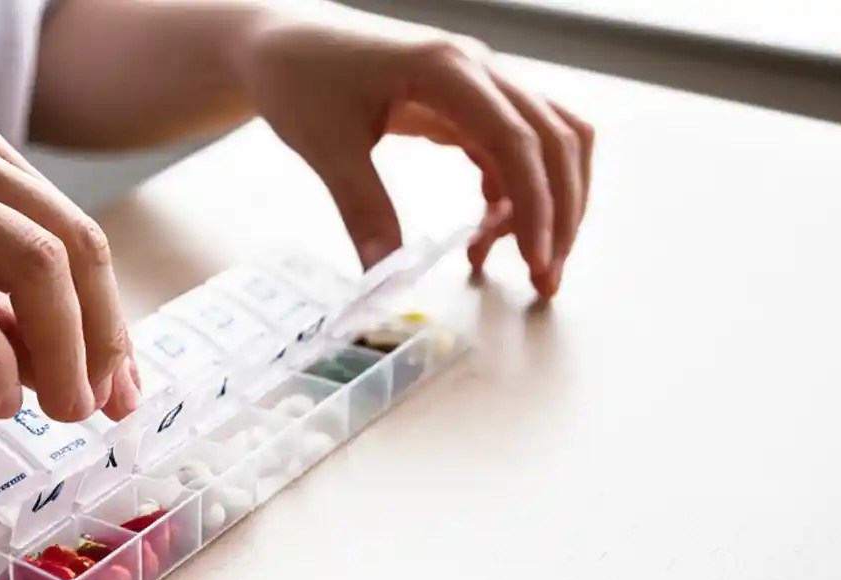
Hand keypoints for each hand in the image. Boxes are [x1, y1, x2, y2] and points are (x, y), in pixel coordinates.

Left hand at [237, 11, 593, 296]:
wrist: (281, 40)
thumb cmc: (299, 74)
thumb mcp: (326, 147)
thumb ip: (363, 210)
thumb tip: (386, 276)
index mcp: (446, 67)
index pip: (517, 139)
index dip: (536, 203)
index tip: (535, 260)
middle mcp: (476, 68)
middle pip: (553, 139)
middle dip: (560, 211)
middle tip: (546, 277)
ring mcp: (477, 83)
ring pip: (547, 141)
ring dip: (549, 201)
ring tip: (525, 262)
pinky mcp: (467, 102)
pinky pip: (514, 147)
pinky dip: (515, 192)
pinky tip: (485, 232)